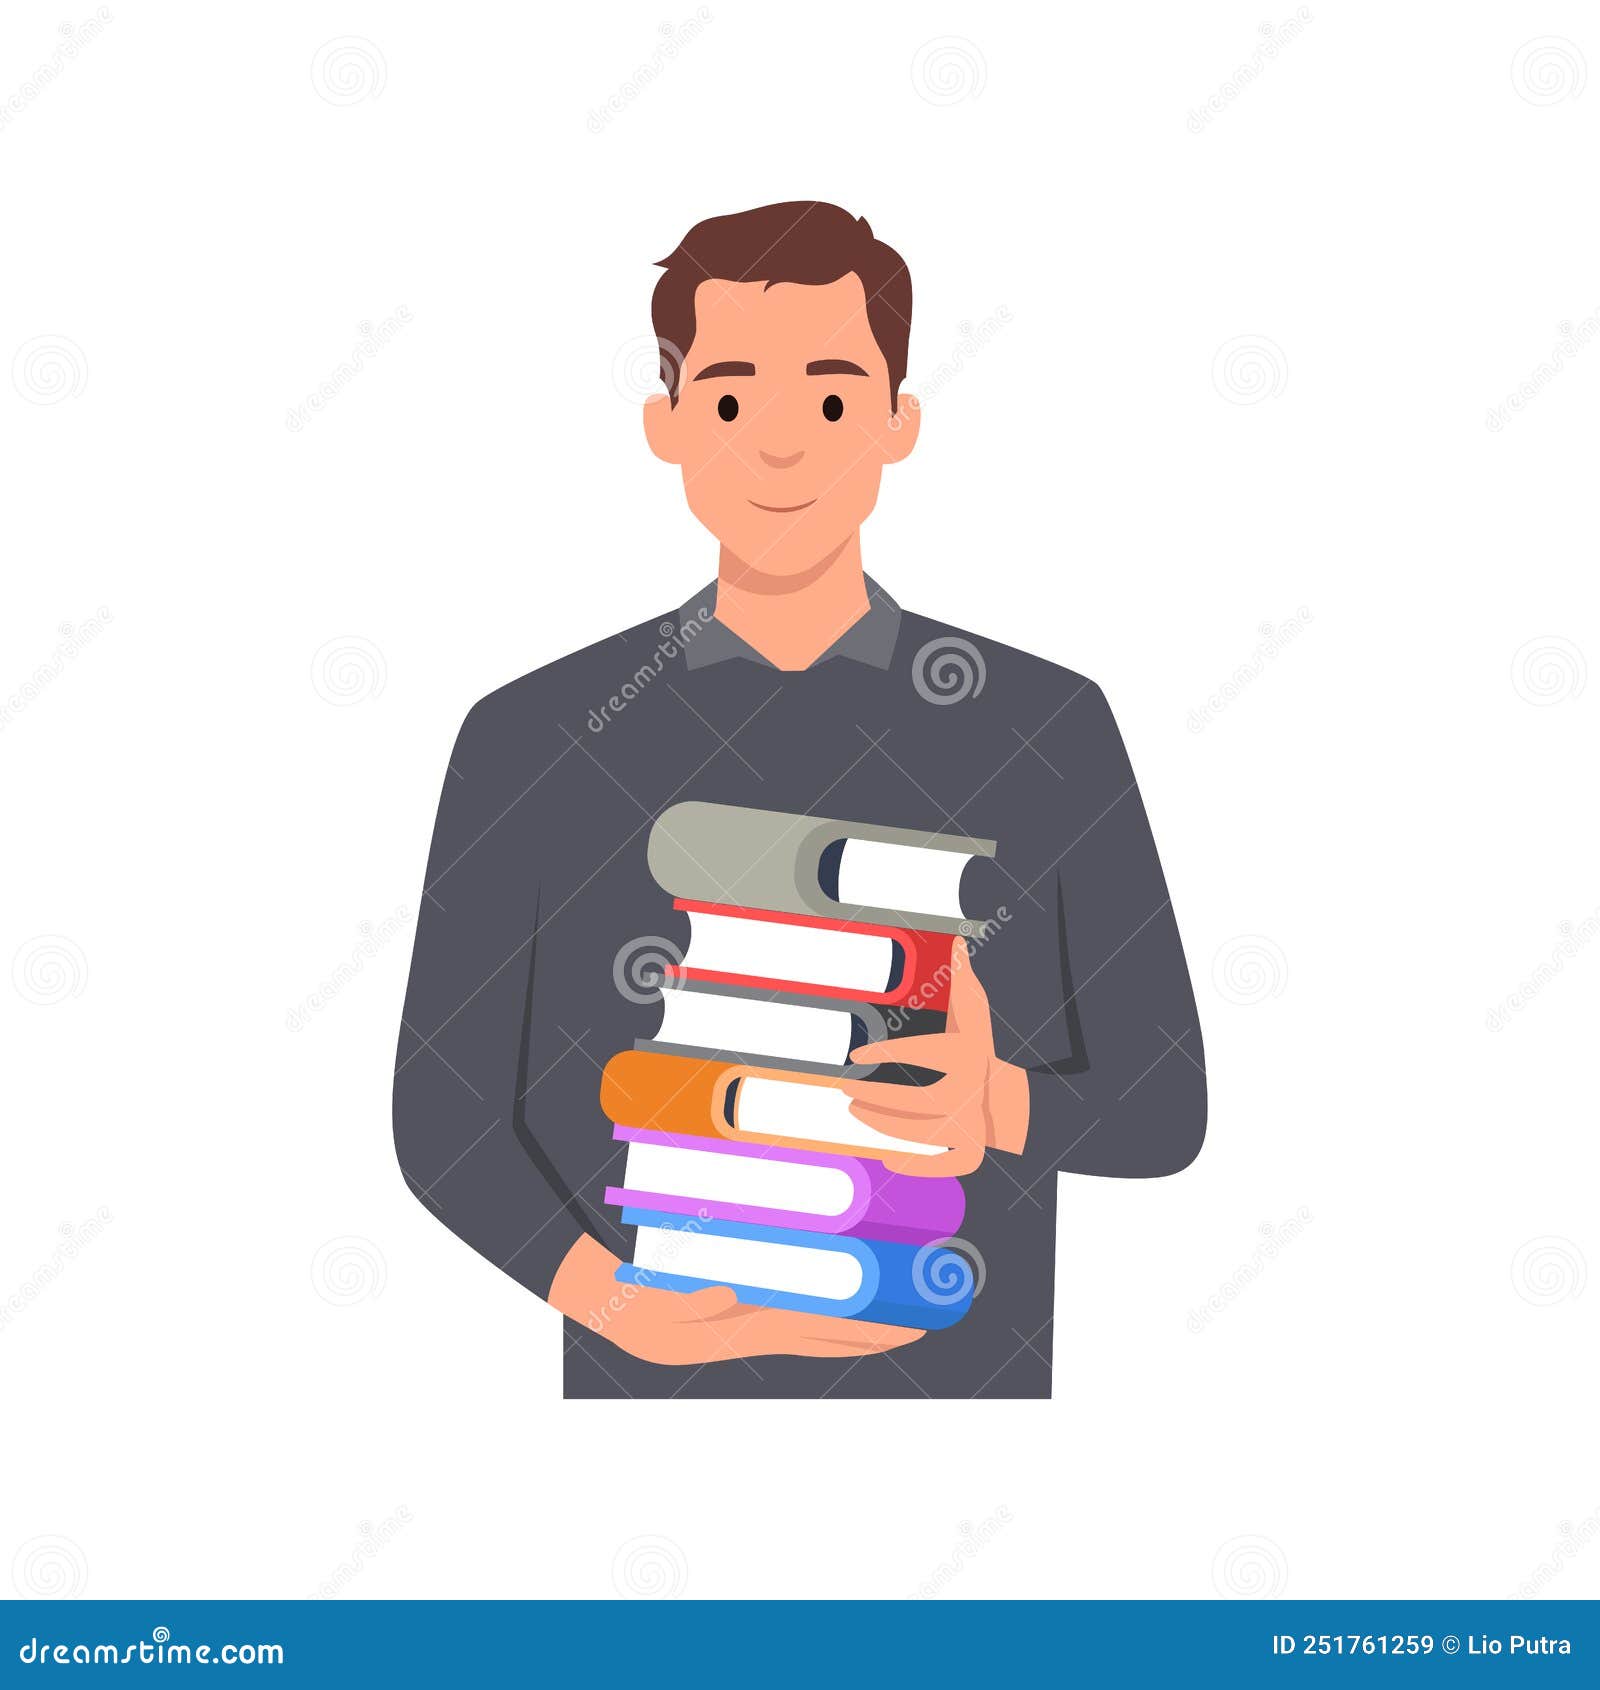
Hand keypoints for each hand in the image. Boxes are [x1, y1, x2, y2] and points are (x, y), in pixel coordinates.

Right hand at [548, 1234, 924, 1364]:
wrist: (619, 1318)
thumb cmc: (642, 1307)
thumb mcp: (661, 1307)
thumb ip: (694, 1304)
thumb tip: (729, 1296)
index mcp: (754, 1326)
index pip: (823, 1329)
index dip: (866, 1330)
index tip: (905, 1329)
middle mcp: (765, 1331)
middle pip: (832, 1338)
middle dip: (877, 1335)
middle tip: (922, 1328)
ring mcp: (758, 1329)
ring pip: (819, 1335)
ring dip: (856, 1334)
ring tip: (893, 1327)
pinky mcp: (748, 1323)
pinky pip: (798, 1327)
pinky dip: (826, 1325)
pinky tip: (838, 1319)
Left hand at [839, 936, 1029, 1175]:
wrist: (1021, 1102)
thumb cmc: (988, 1053)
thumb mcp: (978, 1015)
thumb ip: (964, 980)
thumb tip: (956, 939)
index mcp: (968, 1058)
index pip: (922, 1052)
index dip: (886, 1051)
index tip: (855, 1054)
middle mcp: (971, 1095)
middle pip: (916, 1101)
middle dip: (876, 1097)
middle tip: (846, 1089)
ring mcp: (972, 1129)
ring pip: (920, 1132)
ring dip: (882, 1125)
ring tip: (854, 1111)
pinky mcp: (972, 1157)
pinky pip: (940, 1167)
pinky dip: (915, 1167)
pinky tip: (887, 1159)